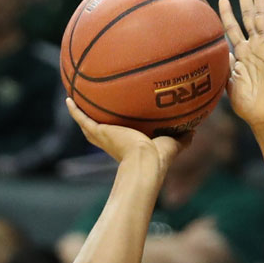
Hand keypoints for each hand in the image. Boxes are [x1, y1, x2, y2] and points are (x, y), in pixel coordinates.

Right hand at [63, 99, 187, 168]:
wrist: (146, 163)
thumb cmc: (160, 159)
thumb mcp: (173, 144)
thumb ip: (183, 138)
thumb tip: (195, 130)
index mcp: (128, 146)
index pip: (120, 137)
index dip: (117, 130)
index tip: (118, 124)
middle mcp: (113, 142)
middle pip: (100, 131)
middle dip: (96, 122)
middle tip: (90, 110)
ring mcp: (104, 137)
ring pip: (88, 124)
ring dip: (81, 114)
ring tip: (74, 101)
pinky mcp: (99, 133)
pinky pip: (83, 119)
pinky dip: (75, 110)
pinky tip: (68, 99)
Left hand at [219, 0, 263, 131]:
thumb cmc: (247, 105)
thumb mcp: (228, 84)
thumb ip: (223, 67)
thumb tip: (214, 54)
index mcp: (242, 55)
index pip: (233, 29)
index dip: (227, 15)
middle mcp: (254, 49)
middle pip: (249, 18)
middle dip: (246, 0)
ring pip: (262, 19)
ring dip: (260, 0)